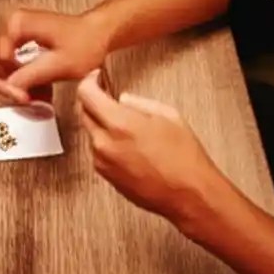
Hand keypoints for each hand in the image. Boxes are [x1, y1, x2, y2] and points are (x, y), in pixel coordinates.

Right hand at [0, 8, 112, 103]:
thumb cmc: (86, 41)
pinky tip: (41, 90)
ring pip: (6, 69)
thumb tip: (10, 87)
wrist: (100, 34)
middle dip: (14, 86)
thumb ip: (31, 75)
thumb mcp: (59, 63)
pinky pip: (15, 67)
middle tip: (31, 100)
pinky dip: (27, 81)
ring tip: (40, 97)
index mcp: (17, 24)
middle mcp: (12, 25)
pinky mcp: (23, 42)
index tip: (24, 97)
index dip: (9, 82)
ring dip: (21, 86)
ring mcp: (17, 34)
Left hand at [76, 71, 221, 227]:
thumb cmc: (184, 158)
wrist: (189, 194)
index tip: (96, 78)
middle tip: (108, 96)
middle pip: (84, 113)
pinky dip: (107, 143)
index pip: (86, 94)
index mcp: (120, 124)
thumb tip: (122, 99)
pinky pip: (98, 152)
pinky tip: (128, 144)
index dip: (89, 81)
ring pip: (91, 133)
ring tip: (127, 125)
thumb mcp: (168, 115)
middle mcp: (105, 144)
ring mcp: (103, 162)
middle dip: (94, 101)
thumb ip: (139, 102)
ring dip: (101, 124)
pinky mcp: (106, 177)